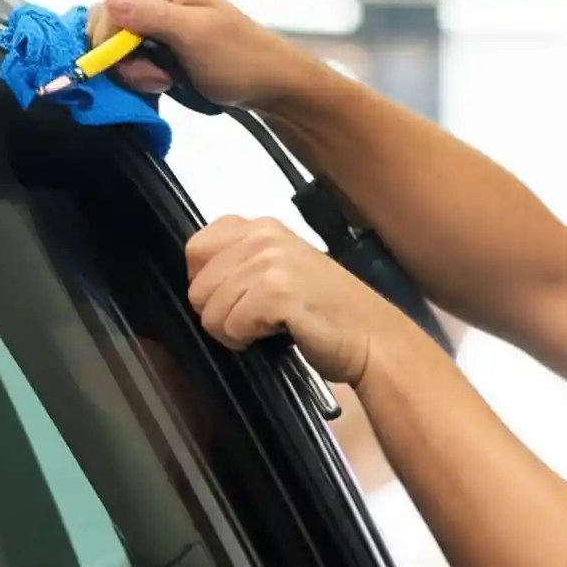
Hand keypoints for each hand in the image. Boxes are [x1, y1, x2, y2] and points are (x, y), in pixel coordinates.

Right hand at [86, 0, 320, 108]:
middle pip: (109, 29)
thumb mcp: (196, 35)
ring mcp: (159, 19)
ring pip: (118, 48)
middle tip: (161, 78)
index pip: (109, 9)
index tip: (144, 68)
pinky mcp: (163, 43)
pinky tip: (166, 82)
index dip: (113, 44)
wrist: (272, 85)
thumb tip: (111, 1)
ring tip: (167, 81)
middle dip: (128, 61)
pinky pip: (134, 59)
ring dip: (137, 72)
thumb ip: (152, 16)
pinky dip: (144, 76)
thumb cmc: (241, 60)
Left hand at [185, 215, 425, 384]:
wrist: (370, 336)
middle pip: (198, 287)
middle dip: (219, 313)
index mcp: (261, 226)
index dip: (207, 282)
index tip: (236, 297)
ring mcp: (271, 263)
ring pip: (211, 310)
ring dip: (234, 331)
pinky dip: (247, 341)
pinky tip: (276, 334)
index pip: (196, 248)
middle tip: (257, 319)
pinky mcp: (277, 293)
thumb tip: (199, 281)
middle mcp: (264, 236)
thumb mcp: (281, 269)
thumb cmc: (325, 310)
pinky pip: (231, 326)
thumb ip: (242, 261)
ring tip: (269, 328)